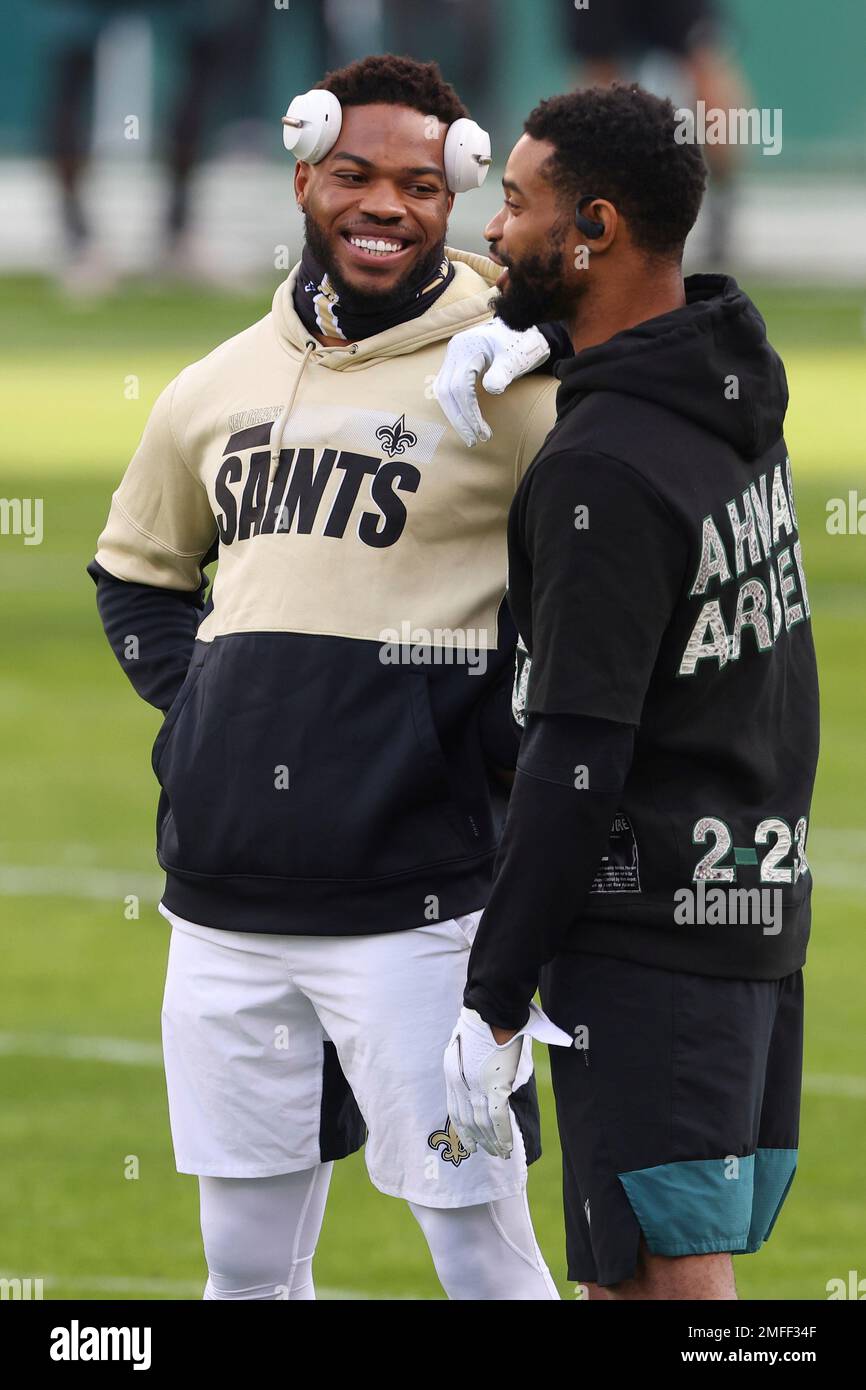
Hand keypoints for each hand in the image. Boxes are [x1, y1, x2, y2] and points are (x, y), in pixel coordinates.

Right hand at [432, 320, 549, 447]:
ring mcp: (452, 358)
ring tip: (470, 434)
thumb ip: (503, 371)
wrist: (519, 328)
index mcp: (465, 348)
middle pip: (447, 392)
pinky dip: (454, 406)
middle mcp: (453, 352)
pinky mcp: (455, 364)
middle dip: (459, 419)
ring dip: (455, 415)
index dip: (469, 414)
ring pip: (443, 392)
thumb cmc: (519, 342)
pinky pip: (447, 388)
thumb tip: (491, 389)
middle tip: (474, 440)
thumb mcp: (514, 357)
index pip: (460, 388)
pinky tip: (464, 419)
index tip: (481, 433)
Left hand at [443, 1003, 572, 1158]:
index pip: (455, 1109)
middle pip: (468, 1120)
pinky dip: (503, 1134)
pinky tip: (507, 1146)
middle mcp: (461, 1083)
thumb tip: (484, 1074)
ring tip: (500, 1154)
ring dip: (492, 1142)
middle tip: (488, 1153)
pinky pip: (498, 1118)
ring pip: (483, 1123)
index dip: (462, 1129)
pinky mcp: (495, 1084)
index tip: (468, 1144)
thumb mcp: (466, 1043)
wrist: (492, 1010)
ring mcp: (477, 1085)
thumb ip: (471, 1063)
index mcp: (453, 1073)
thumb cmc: (484, 1021)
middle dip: (478, 1140)